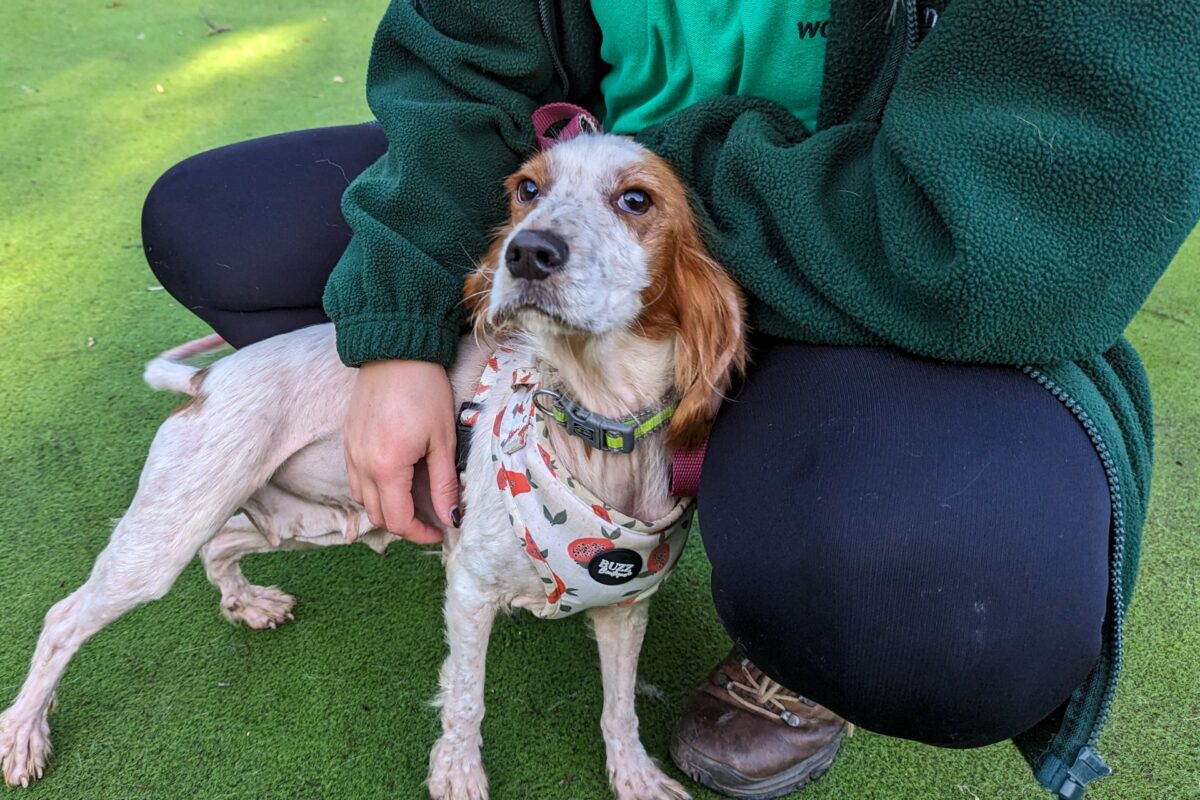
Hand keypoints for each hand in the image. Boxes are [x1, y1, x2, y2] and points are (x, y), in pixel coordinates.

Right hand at [344, 359, 458, 542]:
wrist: (395, 352)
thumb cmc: (424, 391)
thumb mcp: (443, 441)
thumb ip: (444, 484)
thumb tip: (452, 518)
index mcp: (387, 467)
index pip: (398, 520)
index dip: (420, 533)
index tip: (440, 532)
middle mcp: (361, 465)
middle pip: (377, 516)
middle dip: (404, 525)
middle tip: (430, 519)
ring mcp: (350, 453)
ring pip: (362, 500)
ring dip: (386, 508)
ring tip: (413, 500)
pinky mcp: (347, 441)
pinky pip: (355, 480)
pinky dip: (373, 490)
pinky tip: (394, 479)